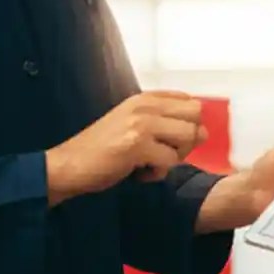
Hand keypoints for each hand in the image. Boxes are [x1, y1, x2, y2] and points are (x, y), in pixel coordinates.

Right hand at [45, 90, 206, 205]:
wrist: (68, 165)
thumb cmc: (103, 150)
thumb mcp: (135, 127)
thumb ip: (168, 125)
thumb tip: (205, 132)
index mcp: (145, 98)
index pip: (190, 101)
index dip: (186, 125)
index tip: (164, 139)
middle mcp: (145, 105)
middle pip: (196, 116)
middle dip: (186, 140)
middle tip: (161, 153)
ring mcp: (141, 123)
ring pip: (188, 137)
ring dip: (173, 158)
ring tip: (148, 163)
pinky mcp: (136, 145)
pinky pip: (169, 161)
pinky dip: (156, 174)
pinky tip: (137, 174)